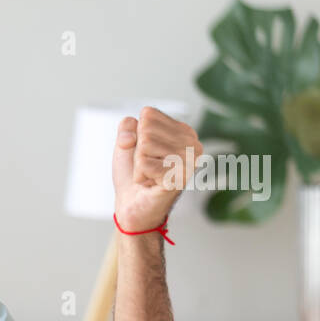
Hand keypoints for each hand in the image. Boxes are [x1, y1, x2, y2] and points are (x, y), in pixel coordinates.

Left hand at [111, 106, 202, 232]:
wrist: (132, 205)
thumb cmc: (133, 173)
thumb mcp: (126, 142)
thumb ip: (127, 126)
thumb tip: (131, 137)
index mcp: (184, 131)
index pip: (149, 115)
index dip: (137, 135)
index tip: (145, 152)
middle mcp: (192, 144)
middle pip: (146, 130)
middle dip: (137, 150)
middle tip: (146, 166)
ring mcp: (189, 162)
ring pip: (145, 145)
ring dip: (139, 164)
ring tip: (149, 175)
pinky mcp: (179, 178)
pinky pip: (145, 163)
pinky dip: (140, 175)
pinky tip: (150, 183)